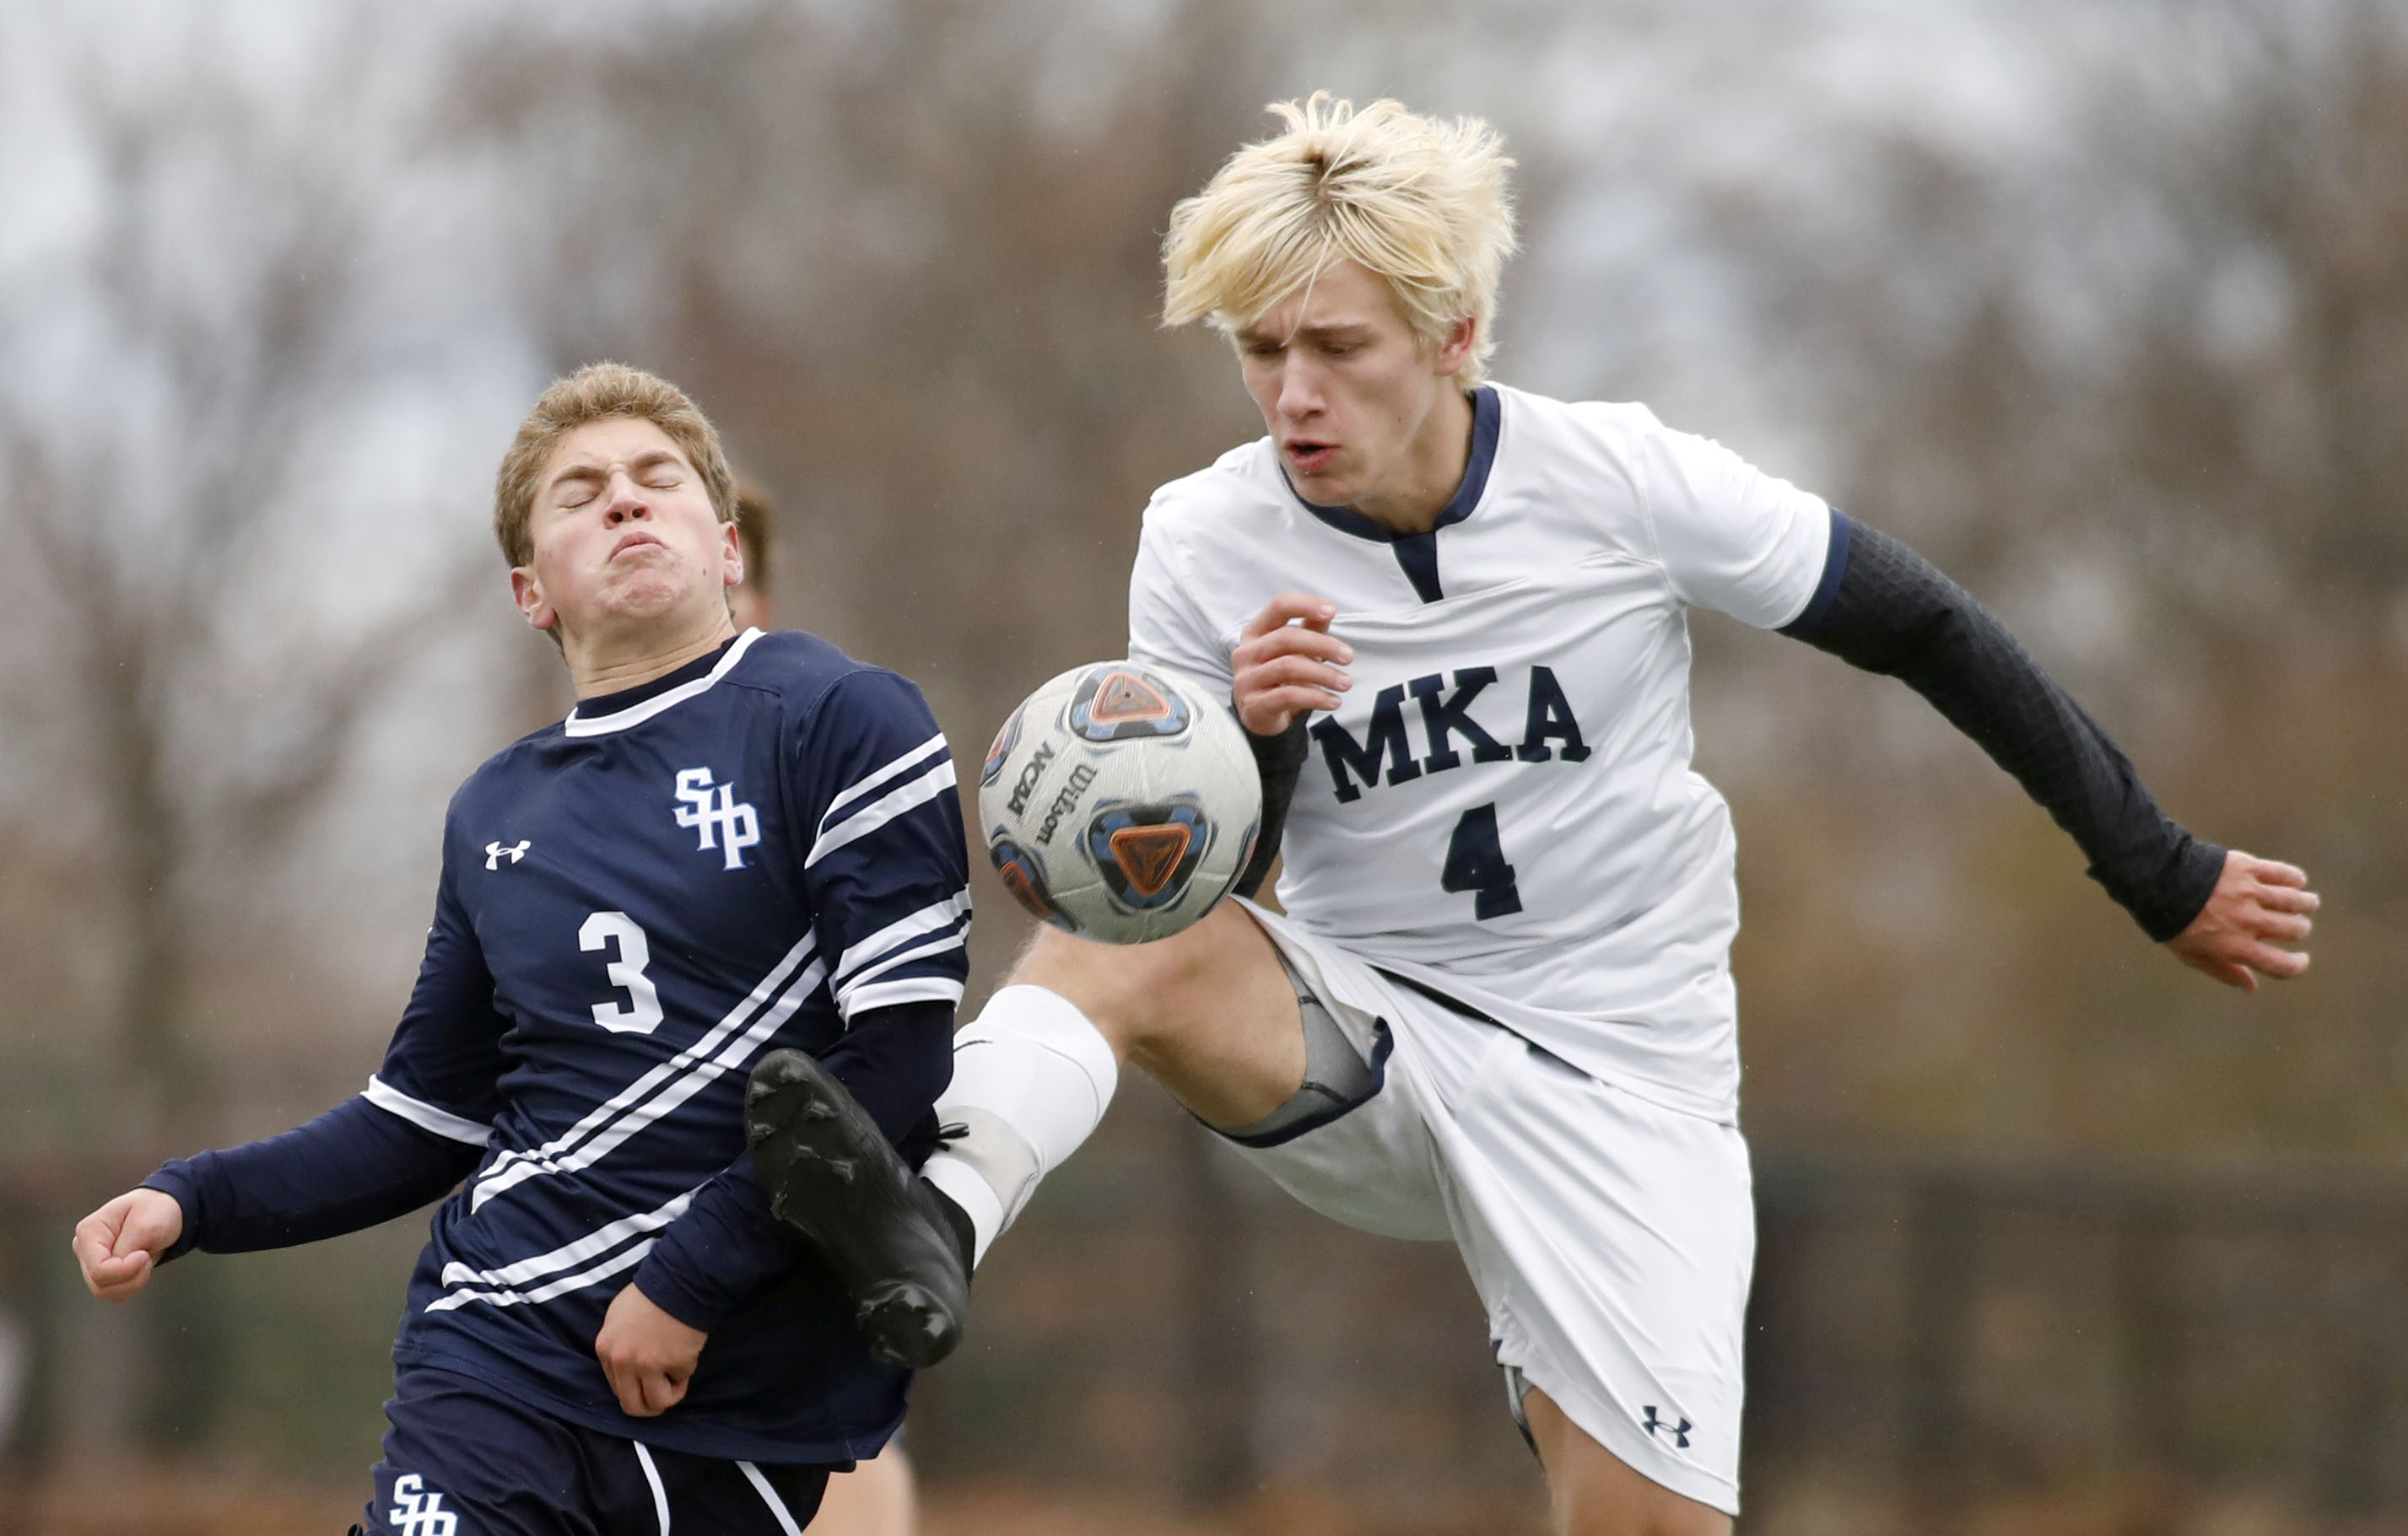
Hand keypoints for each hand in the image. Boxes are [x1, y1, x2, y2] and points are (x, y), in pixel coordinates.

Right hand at [72, 1188, 184, 1302]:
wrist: (169, 1210)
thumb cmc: (156, 1209)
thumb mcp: (145, 1224)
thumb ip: (126, 1248)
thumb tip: (112, 1269)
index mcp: (88, 1231)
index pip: (98, 1270)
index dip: (126, 1269)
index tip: (144, 1255)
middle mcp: (84, 1248)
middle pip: (100, 1285)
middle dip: (131, 1278)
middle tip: (147, 1257)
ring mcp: (92, 1262)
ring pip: (105, 1293)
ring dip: (133, 1283)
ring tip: (145, 1261)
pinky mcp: (104, 1273)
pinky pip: (115, 1294)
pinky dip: (132, 1286)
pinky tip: (141, 1268)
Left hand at [596, 1282, 707, 1416]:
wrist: (678, 1280)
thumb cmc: (649, 1294)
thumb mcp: (617, 1317)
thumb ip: (617, 1344)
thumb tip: (626, 1367)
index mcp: (605, 1349)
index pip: (615, 1387)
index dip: (634, 1387)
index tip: (647, 1380)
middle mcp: (622, 1361)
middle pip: (631, 1406)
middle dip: (649, 1407)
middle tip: (662, 1397)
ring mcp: (648, 1365)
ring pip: (657, 1403)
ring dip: (670, 1396)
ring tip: (678, 1380)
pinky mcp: (674, 1364)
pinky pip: (681, 1381)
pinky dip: (686, 1371)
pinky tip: (687, 1351)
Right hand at [1231, 593, 1351, 735]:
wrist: (1260, 714)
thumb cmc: (1280, 675)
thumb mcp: (1295, 650)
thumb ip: (1310, 629)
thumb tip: (1328, 610)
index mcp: (1256, 631)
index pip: (1279, 607)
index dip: (1305, 605)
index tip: (1331, 611)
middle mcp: (1246, 652)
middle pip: (1286, 638)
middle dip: (1323, 646)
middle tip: (1348, 656)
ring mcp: (1246, 679)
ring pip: (1288, 667)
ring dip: (1324, 675)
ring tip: (1345, 683)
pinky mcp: (1253, 705)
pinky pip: (1288, 696)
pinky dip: (1315, 698)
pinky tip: (1333, 701)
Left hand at [2164, 850, 2316, 990]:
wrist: (2157, 880)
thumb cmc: (2172, 921)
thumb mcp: (2191, 954)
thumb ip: (2224, 971)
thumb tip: (2252, 987)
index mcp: (2236, 947)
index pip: (2282, 965)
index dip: (2297, 965)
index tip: (2300, 960)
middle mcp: (2249, 921)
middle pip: (2294, 930)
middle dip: (2300, 930)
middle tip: (2297, 927)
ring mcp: (2250, 893)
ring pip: (2295, 901)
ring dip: (2306, 903)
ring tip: (2308, 904)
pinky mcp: (2248, 868)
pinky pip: (2283, 874)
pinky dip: (2295, 878)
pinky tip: (2297, 882)